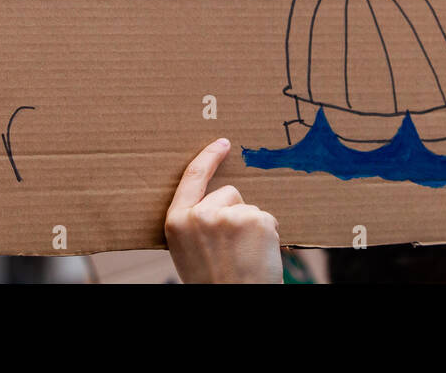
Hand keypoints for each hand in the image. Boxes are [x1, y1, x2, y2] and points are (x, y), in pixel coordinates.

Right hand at [165, 138, 282, 283]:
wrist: (232, 303)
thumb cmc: (212, 281)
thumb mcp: (187, 250)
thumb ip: (195, 221)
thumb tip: (216, 199)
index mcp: (177, 221)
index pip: (193, 177)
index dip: (209, 157)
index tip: (223, 142)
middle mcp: (200, 214)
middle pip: (228, 193)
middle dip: (235, 212)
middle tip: (233, 249)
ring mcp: (229, 215)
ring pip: (250, 208)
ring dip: (253, 228)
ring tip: (245, 258)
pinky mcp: (255, 220)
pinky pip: (267, 219)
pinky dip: (268, 236)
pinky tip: (259, 257)